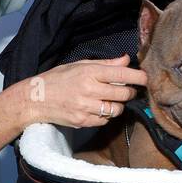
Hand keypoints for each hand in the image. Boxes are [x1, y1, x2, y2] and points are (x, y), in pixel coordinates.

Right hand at [10, 54, 147, 133]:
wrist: (35, 99)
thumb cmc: (57, 79)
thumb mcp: (79, 65)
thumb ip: (105, 64)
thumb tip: (125, 60)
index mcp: (89, 73)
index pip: (122, 75)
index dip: (138, 77)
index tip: (146, 79)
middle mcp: (89, 90)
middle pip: (123, 94)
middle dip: (129, 92)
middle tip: (127, 90)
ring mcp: (86, 108)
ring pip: (117, 109)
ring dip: (118, 105)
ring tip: (110, 100)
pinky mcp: (83, 121)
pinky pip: (105, 120)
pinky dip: (105, 115)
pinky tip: (97, 109)